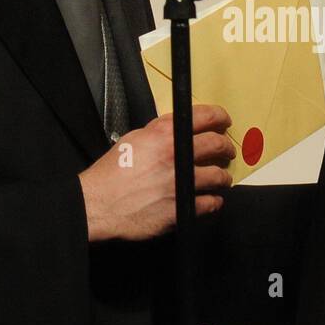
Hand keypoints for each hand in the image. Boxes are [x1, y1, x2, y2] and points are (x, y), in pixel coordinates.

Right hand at [78, 103, 235, 241]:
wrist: (98, 203)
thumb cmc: (111, 174)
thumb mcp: (134, 139)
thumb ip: (159, 131)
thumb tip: (178, 127)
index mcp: (164, 135)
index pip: (205, 116)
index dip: (220, 117)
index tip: (224, 122)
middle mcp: (176, 156)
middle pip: (218, 145)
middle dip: (226, 148)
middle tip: (226, 151)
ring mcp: (181, 183)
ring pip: (219, 176)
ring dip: (223, 177)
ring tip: (221, 178)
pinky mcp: (181, 208)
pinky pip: (210, 203)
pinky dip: (213, 201)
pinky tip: (210, 200)